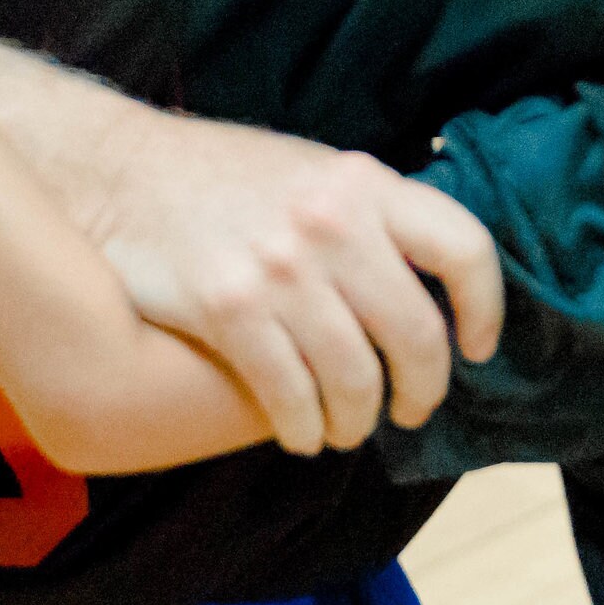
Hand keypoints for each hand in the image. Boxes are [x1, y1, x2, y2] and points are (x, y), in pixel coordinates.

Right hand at [89, 125, 504, 454]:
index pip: (464, 248)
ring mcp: (282, 269)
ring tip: (347, 428)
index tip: (477, 347)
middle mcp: (333, 224)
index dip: (485, 309)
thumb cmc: (223, 177)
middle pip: (416, 335)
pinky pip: (290, 398)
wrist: (119, 173)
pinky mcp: (229, 310)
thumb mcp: (314, 172)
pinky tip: (300, 432)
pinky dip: (303, 430)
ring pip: (355, 380)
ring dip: (357, 422)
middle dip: (423, 390)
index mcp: (365, 183)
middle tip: (410, 409)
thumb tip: (431, 286)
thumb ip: (371, 218)